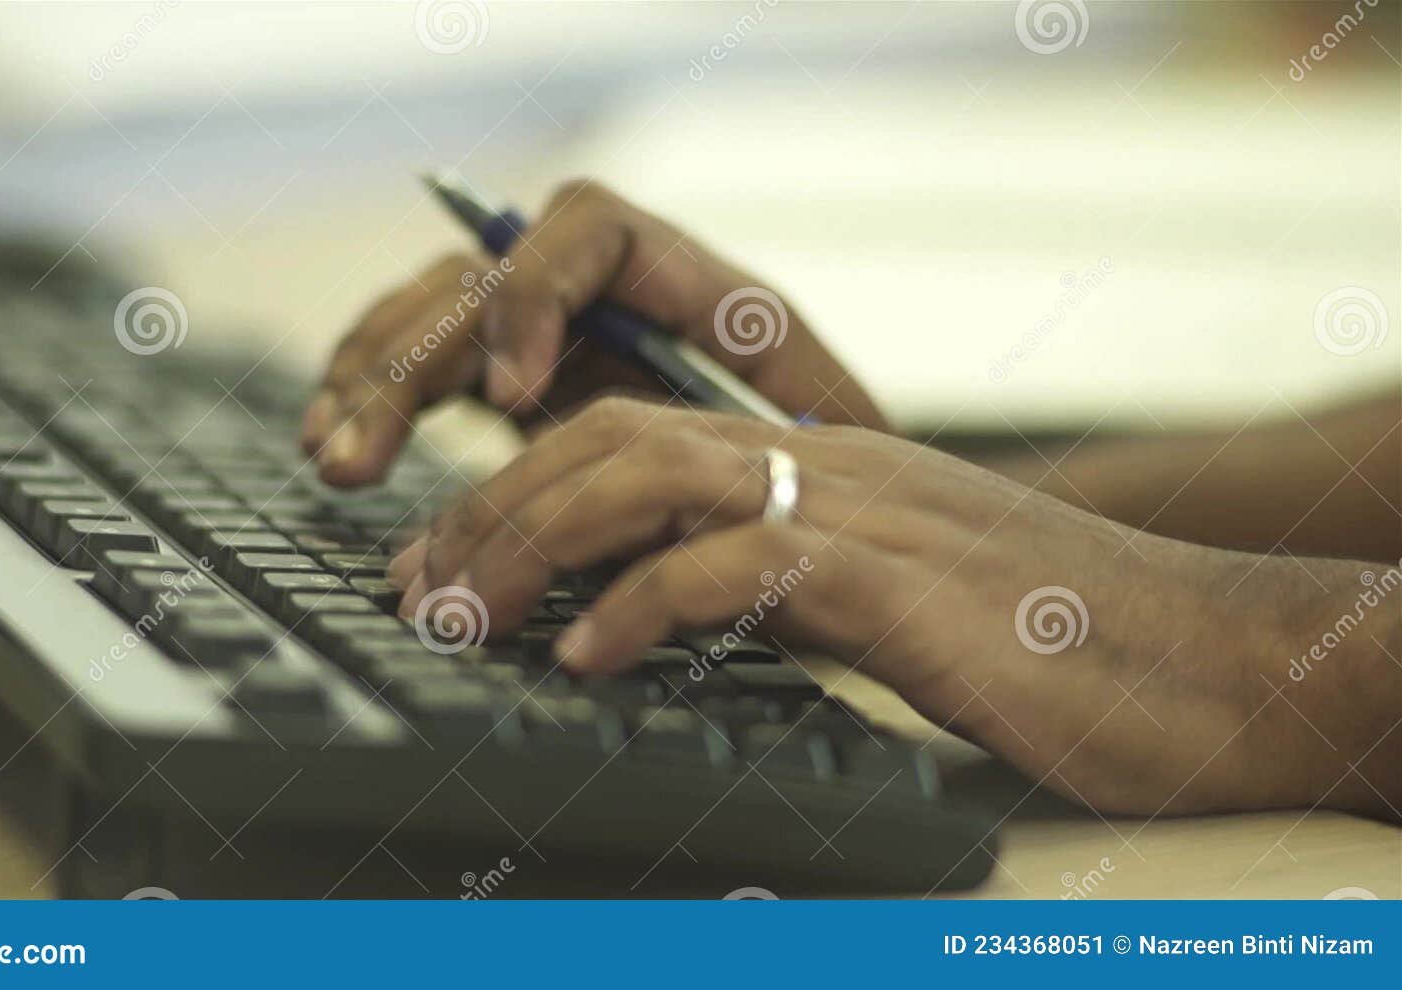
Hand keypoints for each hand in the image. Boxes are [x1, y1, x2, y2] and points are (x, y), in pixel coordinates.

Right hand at [302, 180, 885, 483]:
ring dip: (367, 381)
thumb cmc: (814, 463)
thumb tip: (705, 445)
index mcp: (685, 282)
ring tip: (334, 458)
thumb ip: (778, 426)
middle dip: (413, 363)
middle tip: (366, 454)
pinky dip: (362, 394)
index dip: (537, 295)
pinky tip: (328, 443)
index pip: (593, 229)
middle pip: (483, 276)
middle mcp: (602, 291)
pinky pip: (410, 357)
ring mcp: (541, 328)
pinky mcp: (498, 374)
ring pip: (428, 312)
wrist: (789, 496)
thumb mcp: (816, 440)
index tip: (514, 398)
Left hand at [386, 397, 1401, 818]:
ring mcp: (866, 511)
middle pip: (614, 434)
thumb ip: (782, 596)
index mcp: (818, 466)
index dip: (518, 488)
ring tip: (463, 616)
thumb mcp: (888, 608)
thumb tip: (659, 624)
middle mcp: (828, 465)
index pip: (632, 430)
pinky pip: (740, 563)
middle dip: (493, 506)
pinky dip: (642, 602)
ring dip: (535, 540)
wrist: (1214, 661)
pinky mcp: (903, 582)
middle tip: (419, 590)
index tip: (446, 564)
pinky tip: (587, 656)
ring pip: (654, 472)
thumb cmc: (1054, 648)